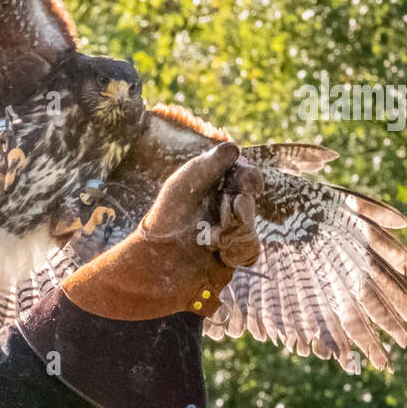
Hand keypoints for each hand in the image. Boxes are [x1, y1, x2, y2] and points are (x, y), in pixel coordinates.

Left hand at [61, 141, 263, 320]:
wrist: (155, 260)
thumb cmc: (165, 218)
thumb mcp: (183, 186)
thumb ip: (209, 165)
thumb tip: (234, 147)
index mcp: (214, 187)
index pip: (245, 177)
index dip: (250, 178)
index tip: (244, 182)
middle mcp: (225, 207)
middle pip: (250, 202)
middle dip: (240, 207)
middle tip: (227, 211)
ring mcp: (230, 232)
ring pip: (251, 228)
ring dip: (233, 232)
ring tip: (210, 238)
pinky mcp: (232, 255)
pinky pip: (250, 251)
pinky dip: (236, 251)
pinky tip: (219, 253)